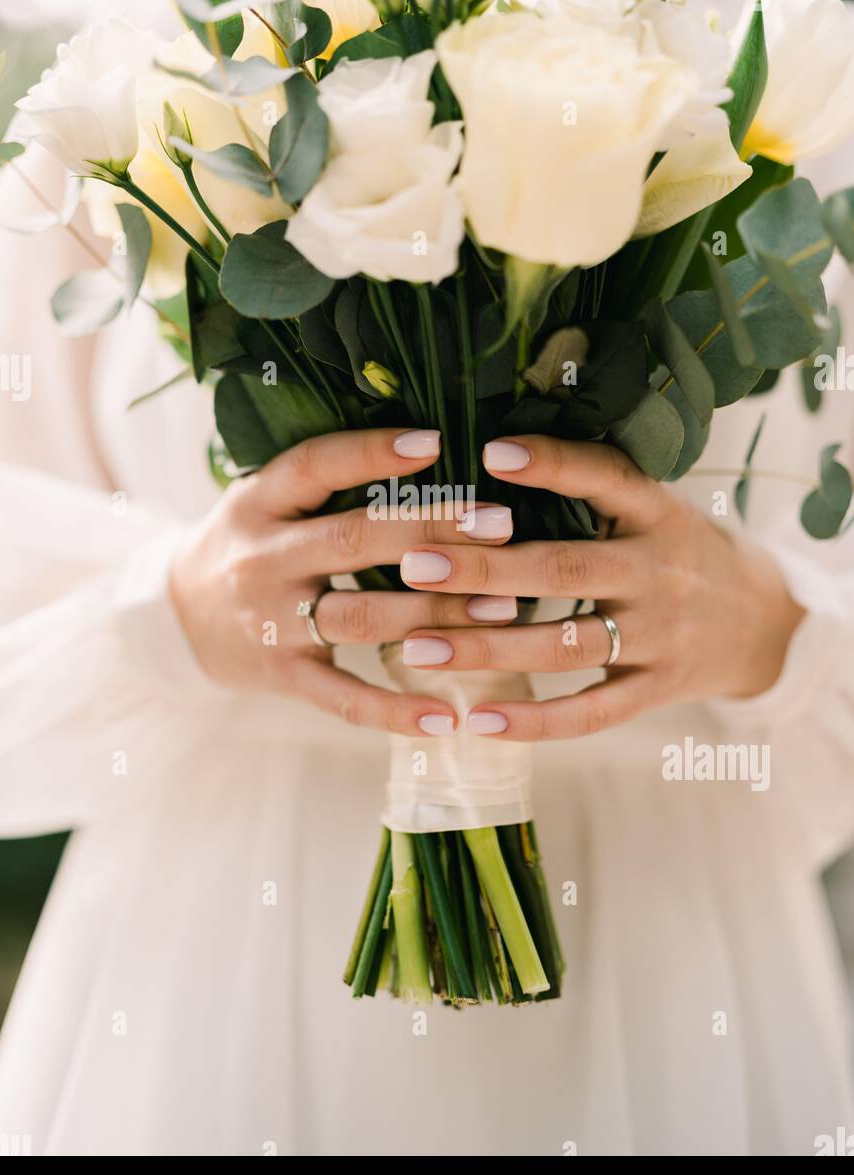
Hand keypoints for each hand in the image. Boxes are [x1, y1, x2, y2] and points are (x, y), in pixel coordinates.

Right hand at [169, 427, 516, 734]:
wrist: (175, 619)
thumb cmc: (247, 544)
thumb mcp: (265, 498)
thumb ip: (325, 479)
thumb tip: (430, 449)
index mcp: (258, 502)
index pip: (314, 466)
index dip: (371, 453)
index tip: (435, 442)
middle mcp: (262, 559)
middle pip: (352, 540)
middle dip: (432, 531)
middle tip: (500, 525)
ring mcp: (272, 622)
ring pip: (361, 618)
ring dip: (436, 614)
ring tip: (502, 608)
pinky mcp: (283, 676)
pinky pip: (344, 696)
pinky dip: (395, 711)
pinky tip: (447, 716)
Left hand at [398, 436, 805, 740]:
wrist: (760, 620)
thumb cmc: (676, 550)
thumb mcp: (653, 506)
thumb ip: (590, 489)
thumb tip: (486, 457)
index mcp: (656, 512)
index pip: (606, 478)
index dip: (552, 465)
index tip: (492, 453)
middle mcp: (659, 571)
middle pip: (564, 569)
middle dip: (484, 568)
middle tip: (414, 565)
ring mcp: (658, 636)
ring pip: (564, 645)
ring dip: (487, 649)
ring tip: (417, 649)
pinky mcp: (655, 689)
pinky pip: (590, 712)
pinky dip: (535, 722)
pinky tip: (478, 719)